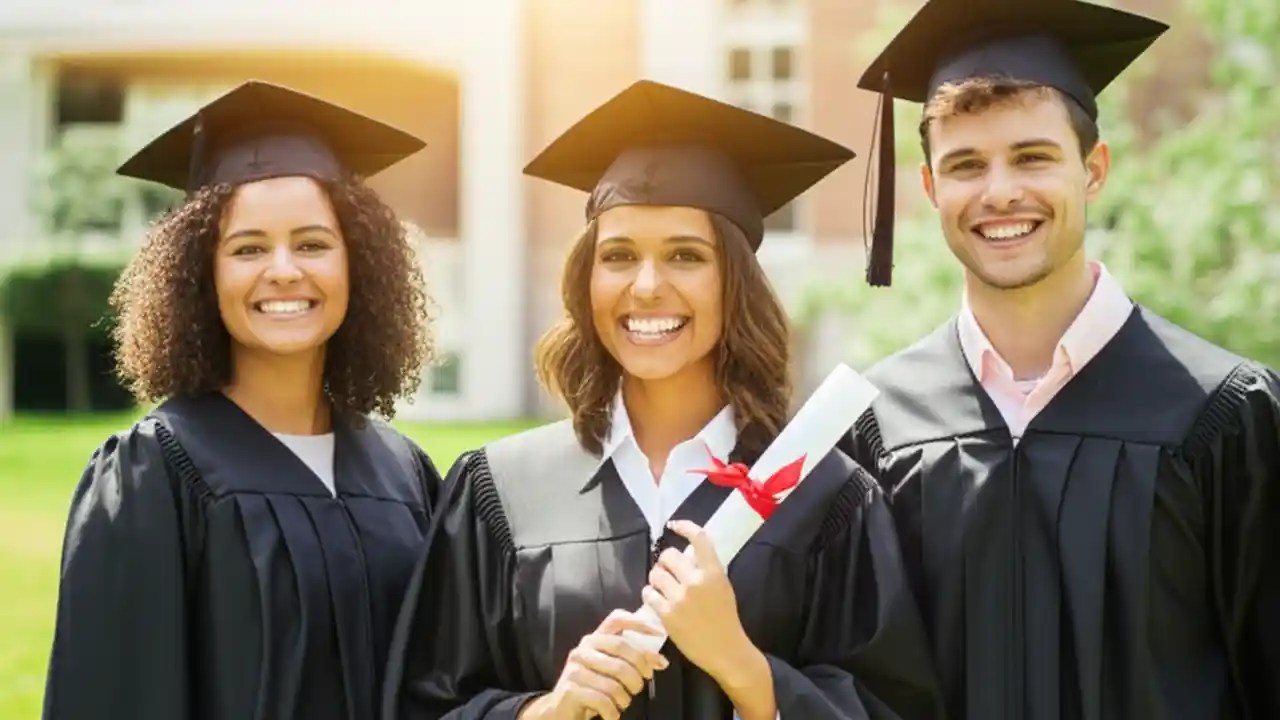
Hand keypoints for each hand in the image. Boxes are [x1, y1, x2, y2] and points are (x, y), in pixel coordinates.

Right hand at [519, 610, 668, 719]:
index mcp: (595, 639)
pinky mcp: (570, 688)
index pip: (616, 620)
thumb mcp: (611, 670)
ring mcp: (575, 668)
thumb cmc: (592, 687)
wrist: (561, 709)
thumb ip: (633, 661)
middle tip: (641, 685)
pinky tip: (612, 714)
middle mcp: (583, 648)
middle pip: (621, 649)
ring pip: (614, 681)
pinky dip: (613, 711)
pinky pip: (603, 700)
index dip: (639, 623)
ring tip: (623, 703)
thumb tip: (661, 662)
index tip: (659, 633)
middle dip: (638, 669)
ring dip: (625, 698)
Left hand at [640, 520, 753, 683]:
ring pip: (655, 574)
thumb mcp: (722, 587)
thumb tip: (687, 553)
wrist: (725, 650)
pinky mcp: (667, 614)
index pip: (698, 538)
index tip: (673, 525)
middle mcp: (696, 581)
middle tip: (668, 572)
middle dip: (665, 562)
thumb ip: (706, 569)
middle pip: (668, 555)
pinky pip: (649, 593)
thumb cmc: (725, 618)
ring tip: (662, 587)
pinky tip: (656, 599)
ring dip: (656, 578)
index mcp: (714, 572)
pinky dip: (650, 594)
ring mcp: (680, 598)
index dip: (684, 526)